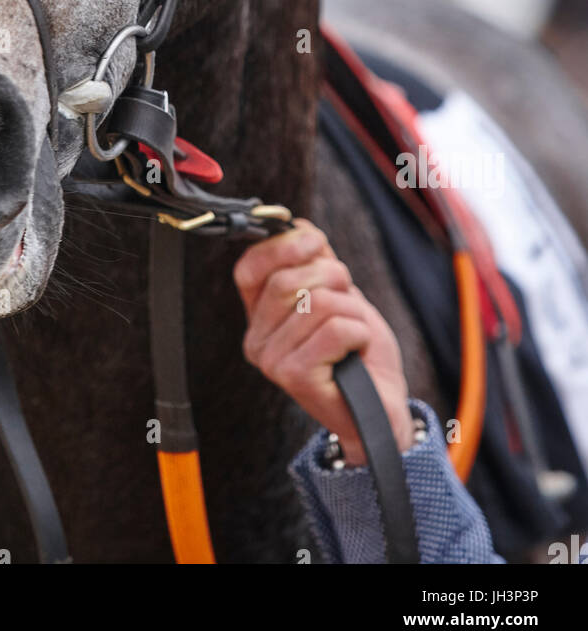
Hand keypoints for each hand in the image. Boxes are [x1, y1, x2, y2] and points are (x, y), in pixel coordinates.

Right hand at [233, 222, 412, 464]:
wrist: (382, 405)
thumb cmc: (357, 350)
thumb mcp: (336, 293)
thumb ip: (314, 260)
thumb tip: (296, 225)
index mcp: (258, 316)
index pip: (250, 267)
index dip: (282, 245)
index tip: (316, 240)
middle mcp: (256, 340)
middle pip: (288, 280)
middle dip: (333, 277)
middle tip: (349, 298)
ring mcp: (271, 362)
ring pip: (317, 302)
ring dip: (352, 311)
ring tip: (355, 332)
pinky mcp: (295, 378)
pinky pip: (334, 329)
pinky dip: (359, 333)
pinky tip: (357, 351)